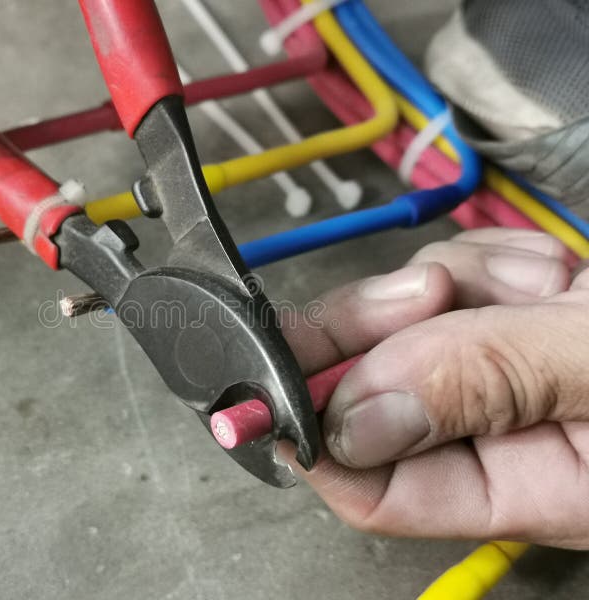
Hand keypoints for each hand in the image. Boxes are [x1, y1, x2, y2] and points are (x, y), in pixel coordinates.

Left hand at [283, 228, 588, 548]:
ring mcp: (504, 373)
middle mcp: (502, 437)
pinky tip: (548, 271)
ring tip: (543, 283)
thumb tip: (356, 418)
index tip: (283, 367)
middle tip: (424, 293)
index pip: (374, 488)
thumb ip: (483, 385)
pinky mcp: (517, 321)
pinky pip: (455, 281)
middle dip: (383, 327)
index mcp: (523, 489)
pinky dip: (488, 261)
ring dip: (457, 281)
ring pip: (408, 321)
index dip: (315, 429)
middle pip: (371, 388)